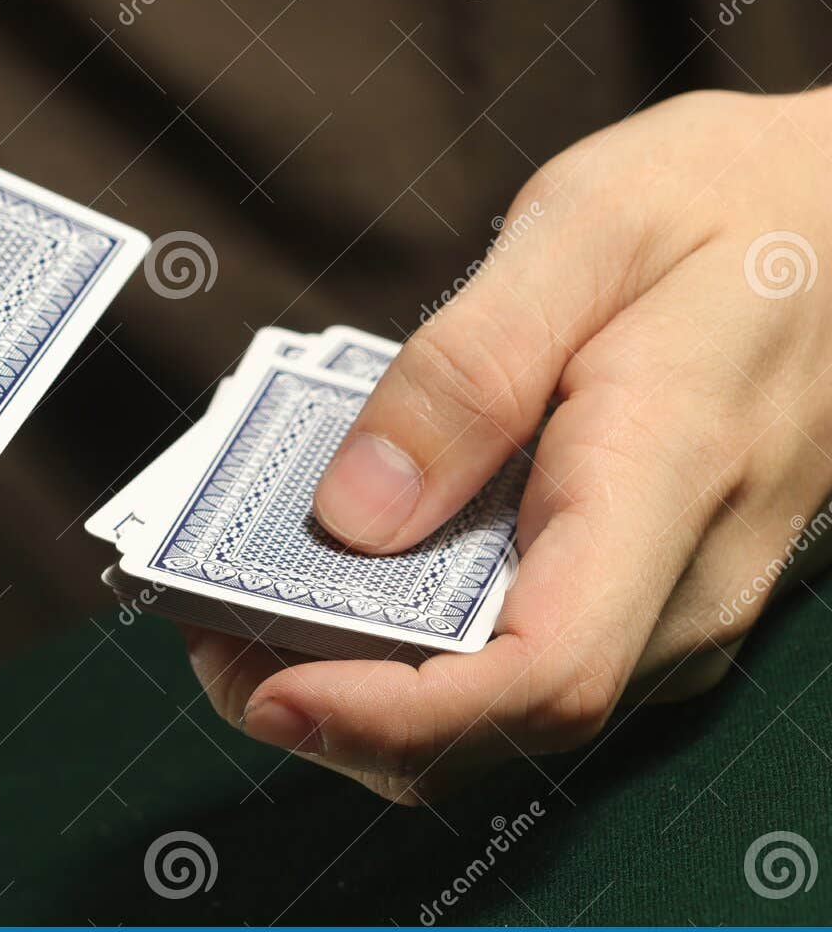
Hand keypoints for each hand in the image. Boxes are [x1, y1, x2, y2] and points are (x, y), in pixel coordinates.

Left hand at [186, 87, 831, 802]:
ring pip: (504, 714)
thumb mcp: (584, 231)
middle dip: (339, 710)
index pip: (538, 676)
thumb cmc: (727, 205)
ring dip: (363, 687)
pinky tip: (338, 581)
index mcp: (670, 484)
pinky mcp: (646, 593)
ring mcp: (673, 604)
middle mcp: (683, 586)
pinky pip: (521, 660)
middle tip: (205, 628)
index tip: (263, 689)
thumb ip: (465, 373)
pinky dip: (415, 650)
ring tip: (242, 602)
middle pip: (499, 726)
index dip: (390, 713)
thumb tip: (353, 518)